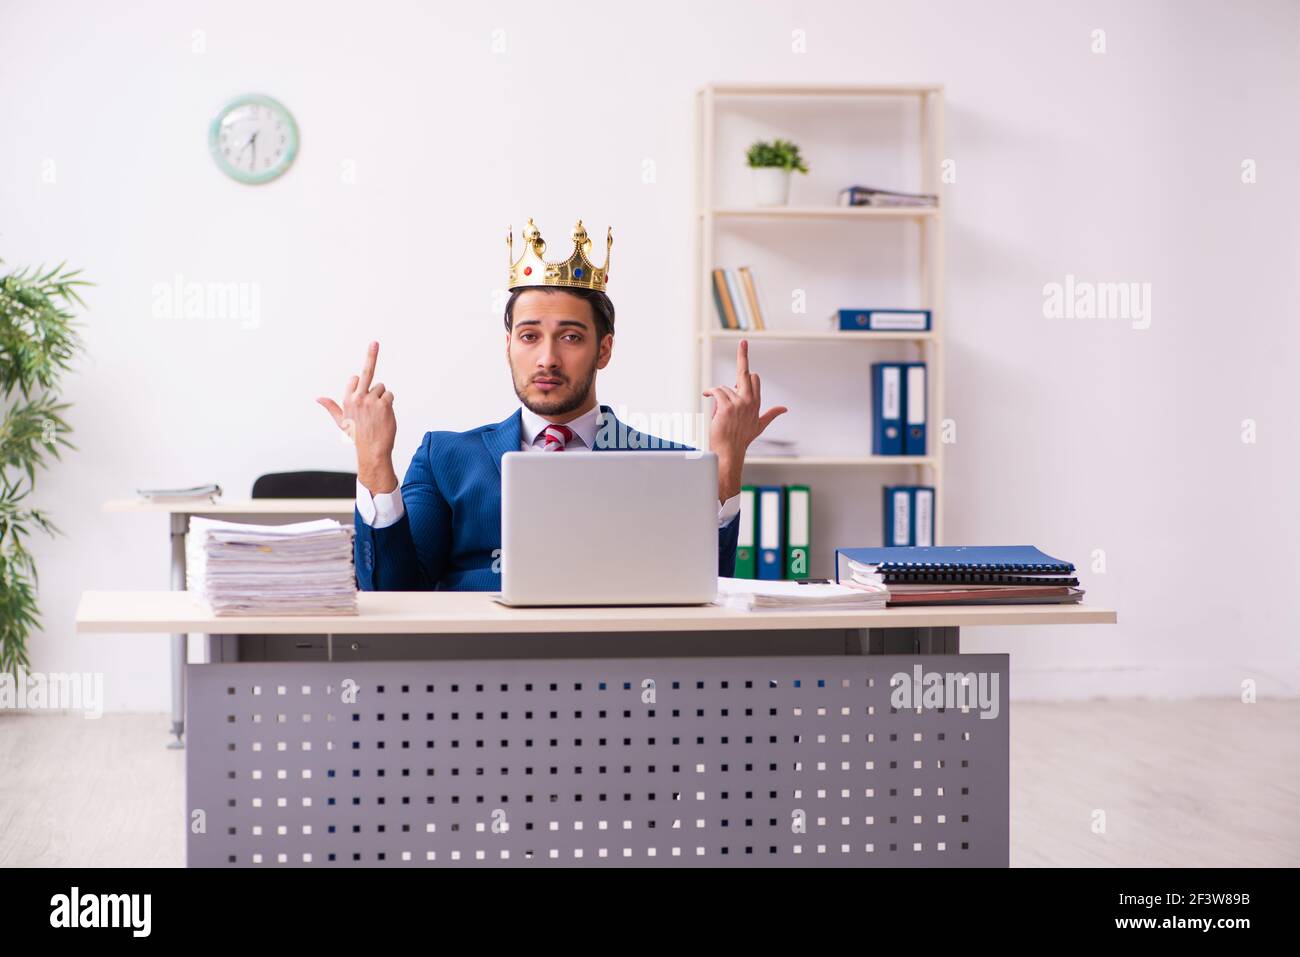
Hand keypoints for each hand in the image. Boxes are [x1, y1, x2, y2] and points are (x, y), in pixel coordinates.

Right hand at [317, 341, 398, 492]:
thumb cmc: (357, 436)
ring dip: (382, 399)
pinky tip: (384, 415)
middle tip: (374, 342)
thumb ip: (331, 407)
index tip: (360, 377)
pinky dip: (389, 403)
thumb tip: (317, 398)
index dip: (360, 384)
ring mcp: (372, 400)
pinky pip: (390, 395)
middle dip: (371, 354)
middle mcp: (358, 397)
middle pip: (367, 372)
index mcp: (347, 399)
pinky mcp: (384, 404)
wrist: (372, 450)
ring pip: (382, 388)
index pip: (355, 379)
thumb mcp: (341, 421)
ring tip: (378, 414)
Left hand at [702, 339, 788, 500]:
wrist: (729, 452)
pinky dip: (710, 392)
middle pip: (745, 373)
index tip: (744, 346)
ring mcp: (739, 403)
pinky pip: (717, 391)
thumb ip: (771, 414)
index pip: (754, 379)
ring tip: (716, 408)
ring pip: (725, 387)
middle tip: (743, 342)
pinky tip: (706, 394)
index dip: (748, 369)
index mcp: (756, 403)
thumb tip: (785, 408)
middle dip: (744, 355)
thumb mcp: (759, 426)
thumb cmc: (741, 439)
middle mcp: (750, 401)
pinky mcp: (728, 406)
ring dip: (718, 394)